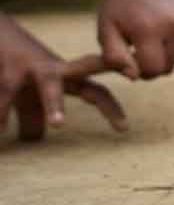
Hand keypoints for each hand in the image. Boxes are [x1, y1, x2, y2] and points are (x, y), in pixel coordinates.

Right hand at [1, 18, 126, 139]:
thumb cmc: (12, 68)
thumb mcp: (26, 93)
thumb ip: (34, 114)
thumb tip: (36, 139)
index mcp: (64, 78)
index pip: (95, 91)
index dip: (110, 108)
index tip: (124, 129)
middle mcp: (55, 69)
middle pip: (89, 65)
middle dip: (110, 65)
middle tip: (130, 72)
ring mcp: (33, 66)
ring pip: (49, 85)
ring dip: (54, 103)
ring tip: (60, 124)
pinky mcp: (9, 68)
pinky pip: (7, 92)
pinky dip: (3, 112)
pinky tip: (1, 131)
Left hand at [98, 0, 173, 79]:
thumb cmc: (118, 7)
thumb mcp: (106, 31)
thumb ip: (114, 57)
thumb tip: (134, 77)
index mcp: (148, 28)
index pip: (153, 69)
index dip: (139, 70)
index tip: (129, 57)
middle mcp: (173, 24)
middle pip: (167, 67)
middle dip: (151, 64)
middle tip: (137, 48)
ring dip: (162, 56)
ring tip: (148, 38)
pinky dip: (172, 46)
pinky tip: (160, 31)